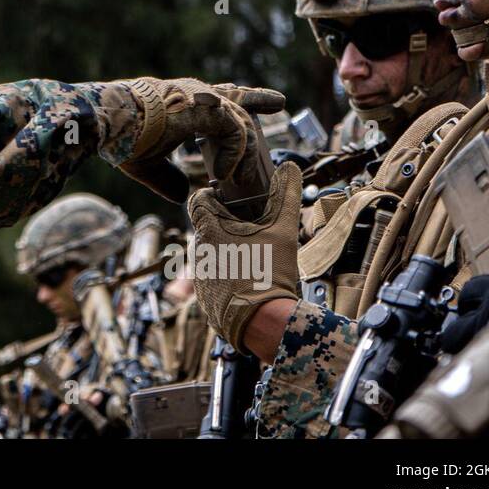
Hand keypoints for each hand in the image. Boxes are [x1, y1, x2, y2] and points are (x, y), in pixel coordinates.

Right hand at [120, 78, 284, 202]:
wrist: (109, 124)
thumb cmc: (121, 140)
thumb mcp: (147, 163)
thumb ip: (167, 177)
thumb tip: (181, 193)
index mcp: (182, 103)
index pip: (218, 96)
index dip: (241, 96)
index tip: (265, 97)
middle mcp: (195, 95)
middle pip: (236, 96)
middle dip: (258, 99)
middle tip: (279, 102)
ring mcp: (202, 100)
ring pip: (240, 120)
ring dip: (245, 152)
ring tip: (243, 180)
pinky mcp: (204, 109)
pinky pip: (234, 130)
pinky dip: (233, 155)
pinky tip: (223, 174)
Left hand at [187, 161, 302, 350]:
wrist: (263, 322)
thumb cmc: (270, 272)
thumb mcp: (283, 229)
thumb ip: (285, 195)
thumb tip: (290, 167)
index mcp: (209, 230)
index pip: (197, 200)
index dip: (212, 194)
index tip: (229, 198)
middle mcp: (198, 251)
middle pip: (206, 227)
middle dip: (225, 224)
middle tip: (251, 227)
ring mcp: (199, 276)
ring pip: (209, 253)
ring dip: (226, 250)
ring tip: (253, 256)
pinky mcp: (203, 298)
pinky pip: (212, 278)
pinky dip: (226, 275)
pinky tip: (248, 279)